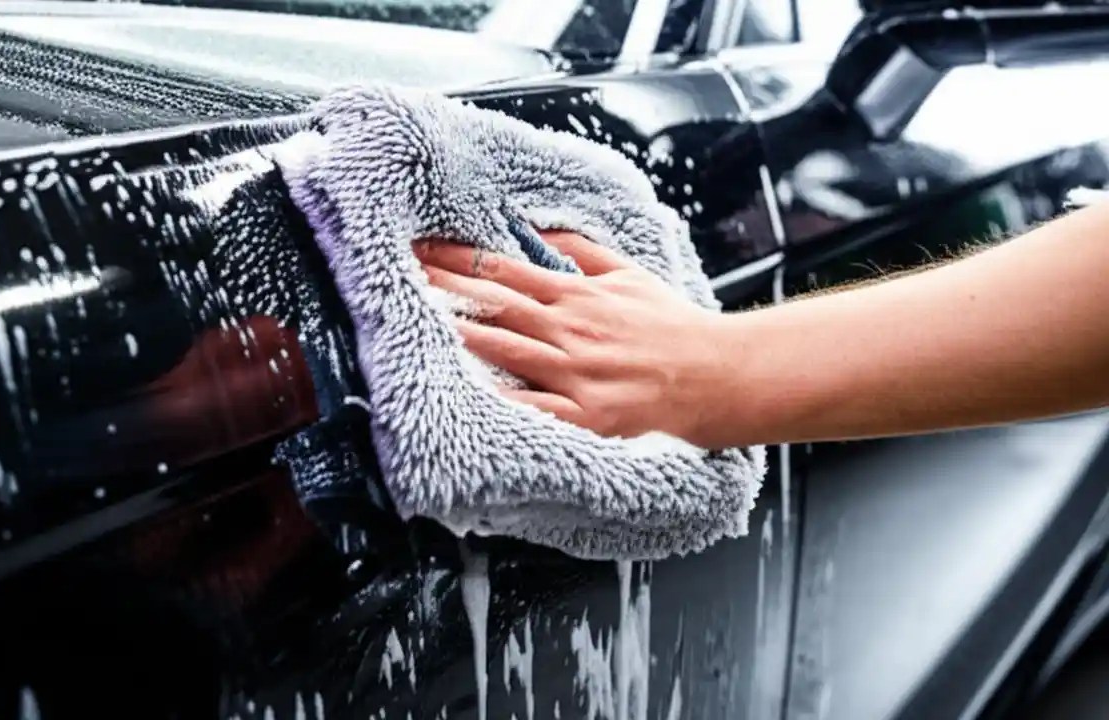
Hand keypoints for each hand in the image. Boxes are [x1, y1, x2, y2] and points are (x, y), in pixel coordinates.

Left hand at [415, 231, 738, 444]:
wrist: (714, 374)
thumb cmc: (671, 326)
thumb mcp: (628, 273)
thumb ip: (580, 249)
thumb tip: (536, 229)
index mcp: (577, 295)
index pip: (504, 270)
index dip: (458, 258)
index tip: (421, 248)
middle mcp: (571, 329)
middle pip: (494, 304)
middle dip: (442, 288)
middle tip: (400, 276)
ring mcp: (576, 373)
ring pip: (506, 349)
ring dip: (459, 334)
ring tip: (416, 324)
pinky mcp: (587, 415)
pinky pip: (534, 407)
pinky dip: (500, 400)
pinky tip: (466, 395)